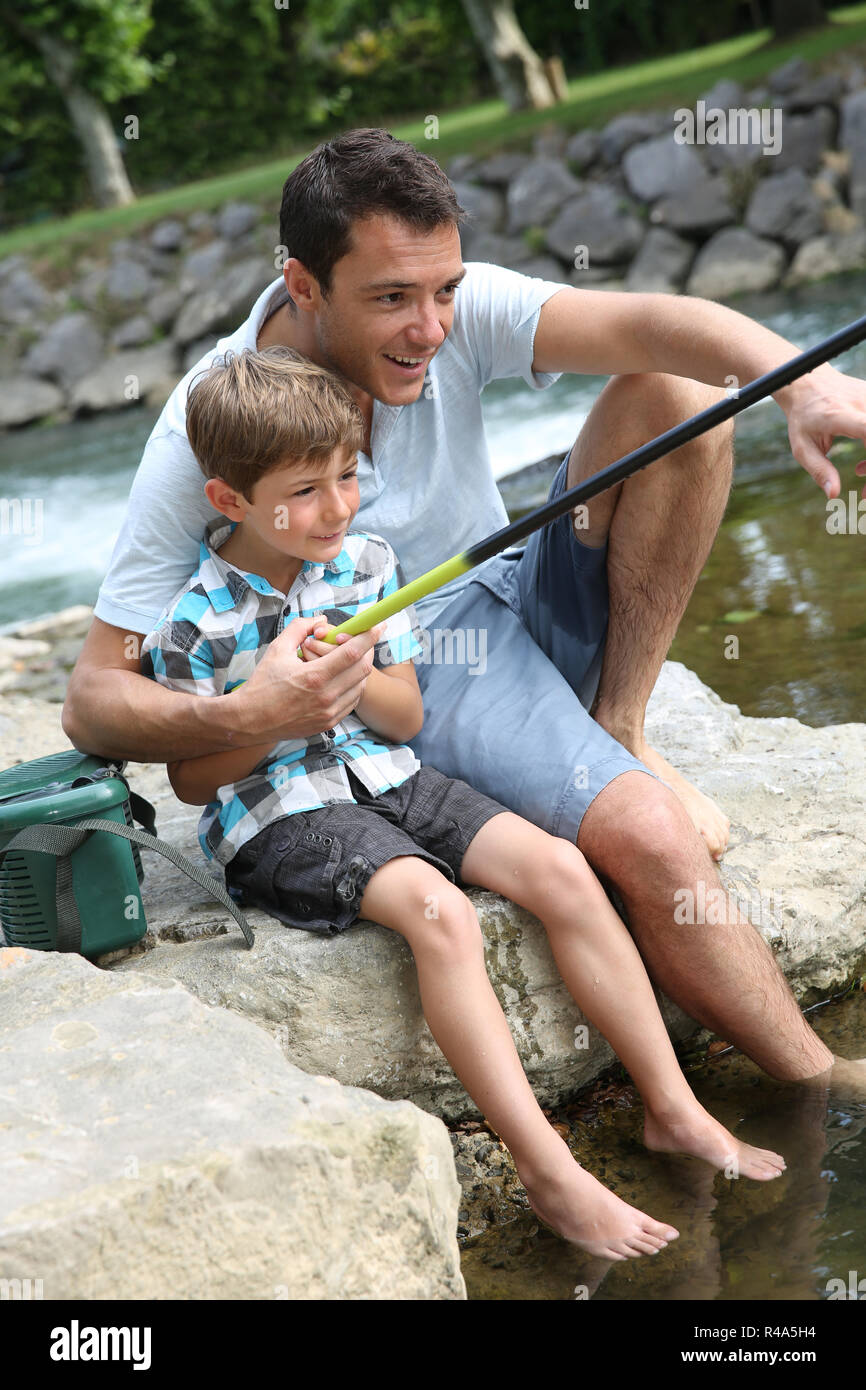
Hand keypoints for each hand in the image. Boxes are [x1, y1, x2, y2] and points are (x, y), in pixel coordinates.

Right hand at [234, 615, 379, 740]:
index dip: (369, 636)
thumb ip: (300, 628)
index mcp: (314, 676)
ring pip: (360, 685)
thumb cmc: (262, 684)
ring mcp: (329, 713)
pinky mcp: (328, 723)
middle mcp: (325, 697)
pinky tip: (340, 678)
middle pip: (363, 668)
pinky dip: (352, 686)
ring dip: (359, 669)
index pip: (352, 652)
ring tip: (345, 659)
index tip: (378, 625)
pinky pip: (352, 701)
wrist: (250, 720)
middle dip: (367, 650)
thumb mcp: (277, 649)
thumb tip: (322, 620)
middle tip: (362, 640)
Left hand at [781, 364, 865, 498]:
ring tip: (860, 471)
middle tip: (865, 492)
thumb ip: (819, 470)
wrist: (808, 384)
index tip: (864, 475)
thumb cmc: (804, 418)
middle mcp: (862, 404)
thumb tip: (833, 494)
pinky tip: (864, 460)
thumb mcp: (802, 447)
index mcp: (841, 415)